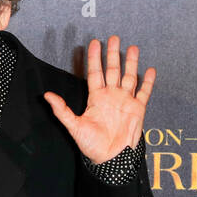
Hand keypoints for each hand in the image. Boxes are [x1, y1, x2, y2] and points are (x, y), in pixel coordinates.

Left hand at [43, 35, 154, 162]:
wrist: (111, 158)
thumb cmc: (92, 145)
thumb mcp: (74, 126)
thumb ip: (62, 110)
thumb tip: (46, 95)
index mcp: (96, 98)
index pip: (95, 73)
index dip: (94, 58)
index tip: (94, 43)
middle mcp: (111, 96)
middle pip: (113, 70)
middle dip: (113, 54)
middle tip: (114, 38)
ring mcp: (125, 100)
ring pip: (129, 76)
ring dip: (131, 63)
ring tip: (133, 48)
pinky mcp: (138, 108)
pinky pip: (144, 92)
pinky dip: (148, 82)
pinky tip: (150, 70)